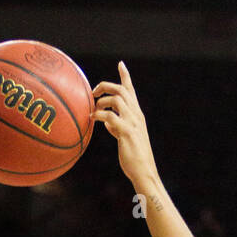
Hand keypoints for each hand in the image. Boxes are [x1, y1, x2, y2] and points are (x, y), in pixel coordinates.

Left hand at [92, 62, 157, 189]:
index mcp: (137, 115)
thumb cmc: (134, 158)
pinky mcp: (126, 132)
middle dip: (105, 86)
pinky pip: (109, 116)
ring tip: (93, 111)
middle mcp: (136, 115)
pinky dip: (98, 115)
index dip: (125, 76)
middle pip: (121, 90)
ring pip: (116, 99)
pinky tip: (92, 119)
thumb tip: (106, 122)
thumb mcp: (125, 138)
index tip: (120, 64)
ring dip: (101, 101)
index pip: (131, 90)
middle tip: (93, 93)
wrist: (144, 172)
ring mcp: (132, 123)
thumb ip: (117, 127)